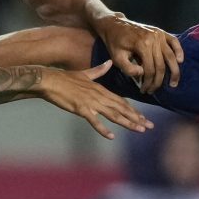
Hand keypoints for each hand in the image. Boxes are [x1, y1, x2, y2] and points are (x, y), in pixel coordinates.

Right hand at [40, 60, 154, 138]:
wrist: (50, 80)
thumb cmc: (64, 78)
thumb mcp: (84, 73)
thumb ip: (98, 70)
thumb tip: (109, 62)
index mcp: (100, 89)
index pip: (121, 101)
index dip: (133, 110)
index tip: (143, 117)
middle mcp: (99, 96)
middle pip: (121, 108)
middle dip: (136, 118)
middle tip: (149, 126)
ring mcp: (91, 102)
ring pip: (113, 114)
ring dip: (127, 122)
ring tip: (139, 129)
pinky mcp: (81, 109)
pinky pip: (94, 121)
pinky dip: (103, 129)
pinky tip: (111, 136)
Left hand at [93, 14, 181, 92]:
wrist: (115, 25)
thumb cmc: (115, 42)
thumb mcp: (116, 58)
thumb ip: (128, 68)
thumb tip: (143, 74)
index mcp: (142, 44)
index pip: (150, 69)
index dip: (148, 82)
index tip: (144, 90)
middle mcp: (154, 39)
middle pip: (161, 65)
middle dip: (158, 81)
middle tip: (154, 90)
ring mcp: (159, 34)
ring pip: (170, 56)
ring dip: (174, 71)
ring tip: (174, 83)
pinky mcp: (161, 32)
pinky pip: (174, 41)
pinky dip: (179, 51)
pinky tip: (180, 61)